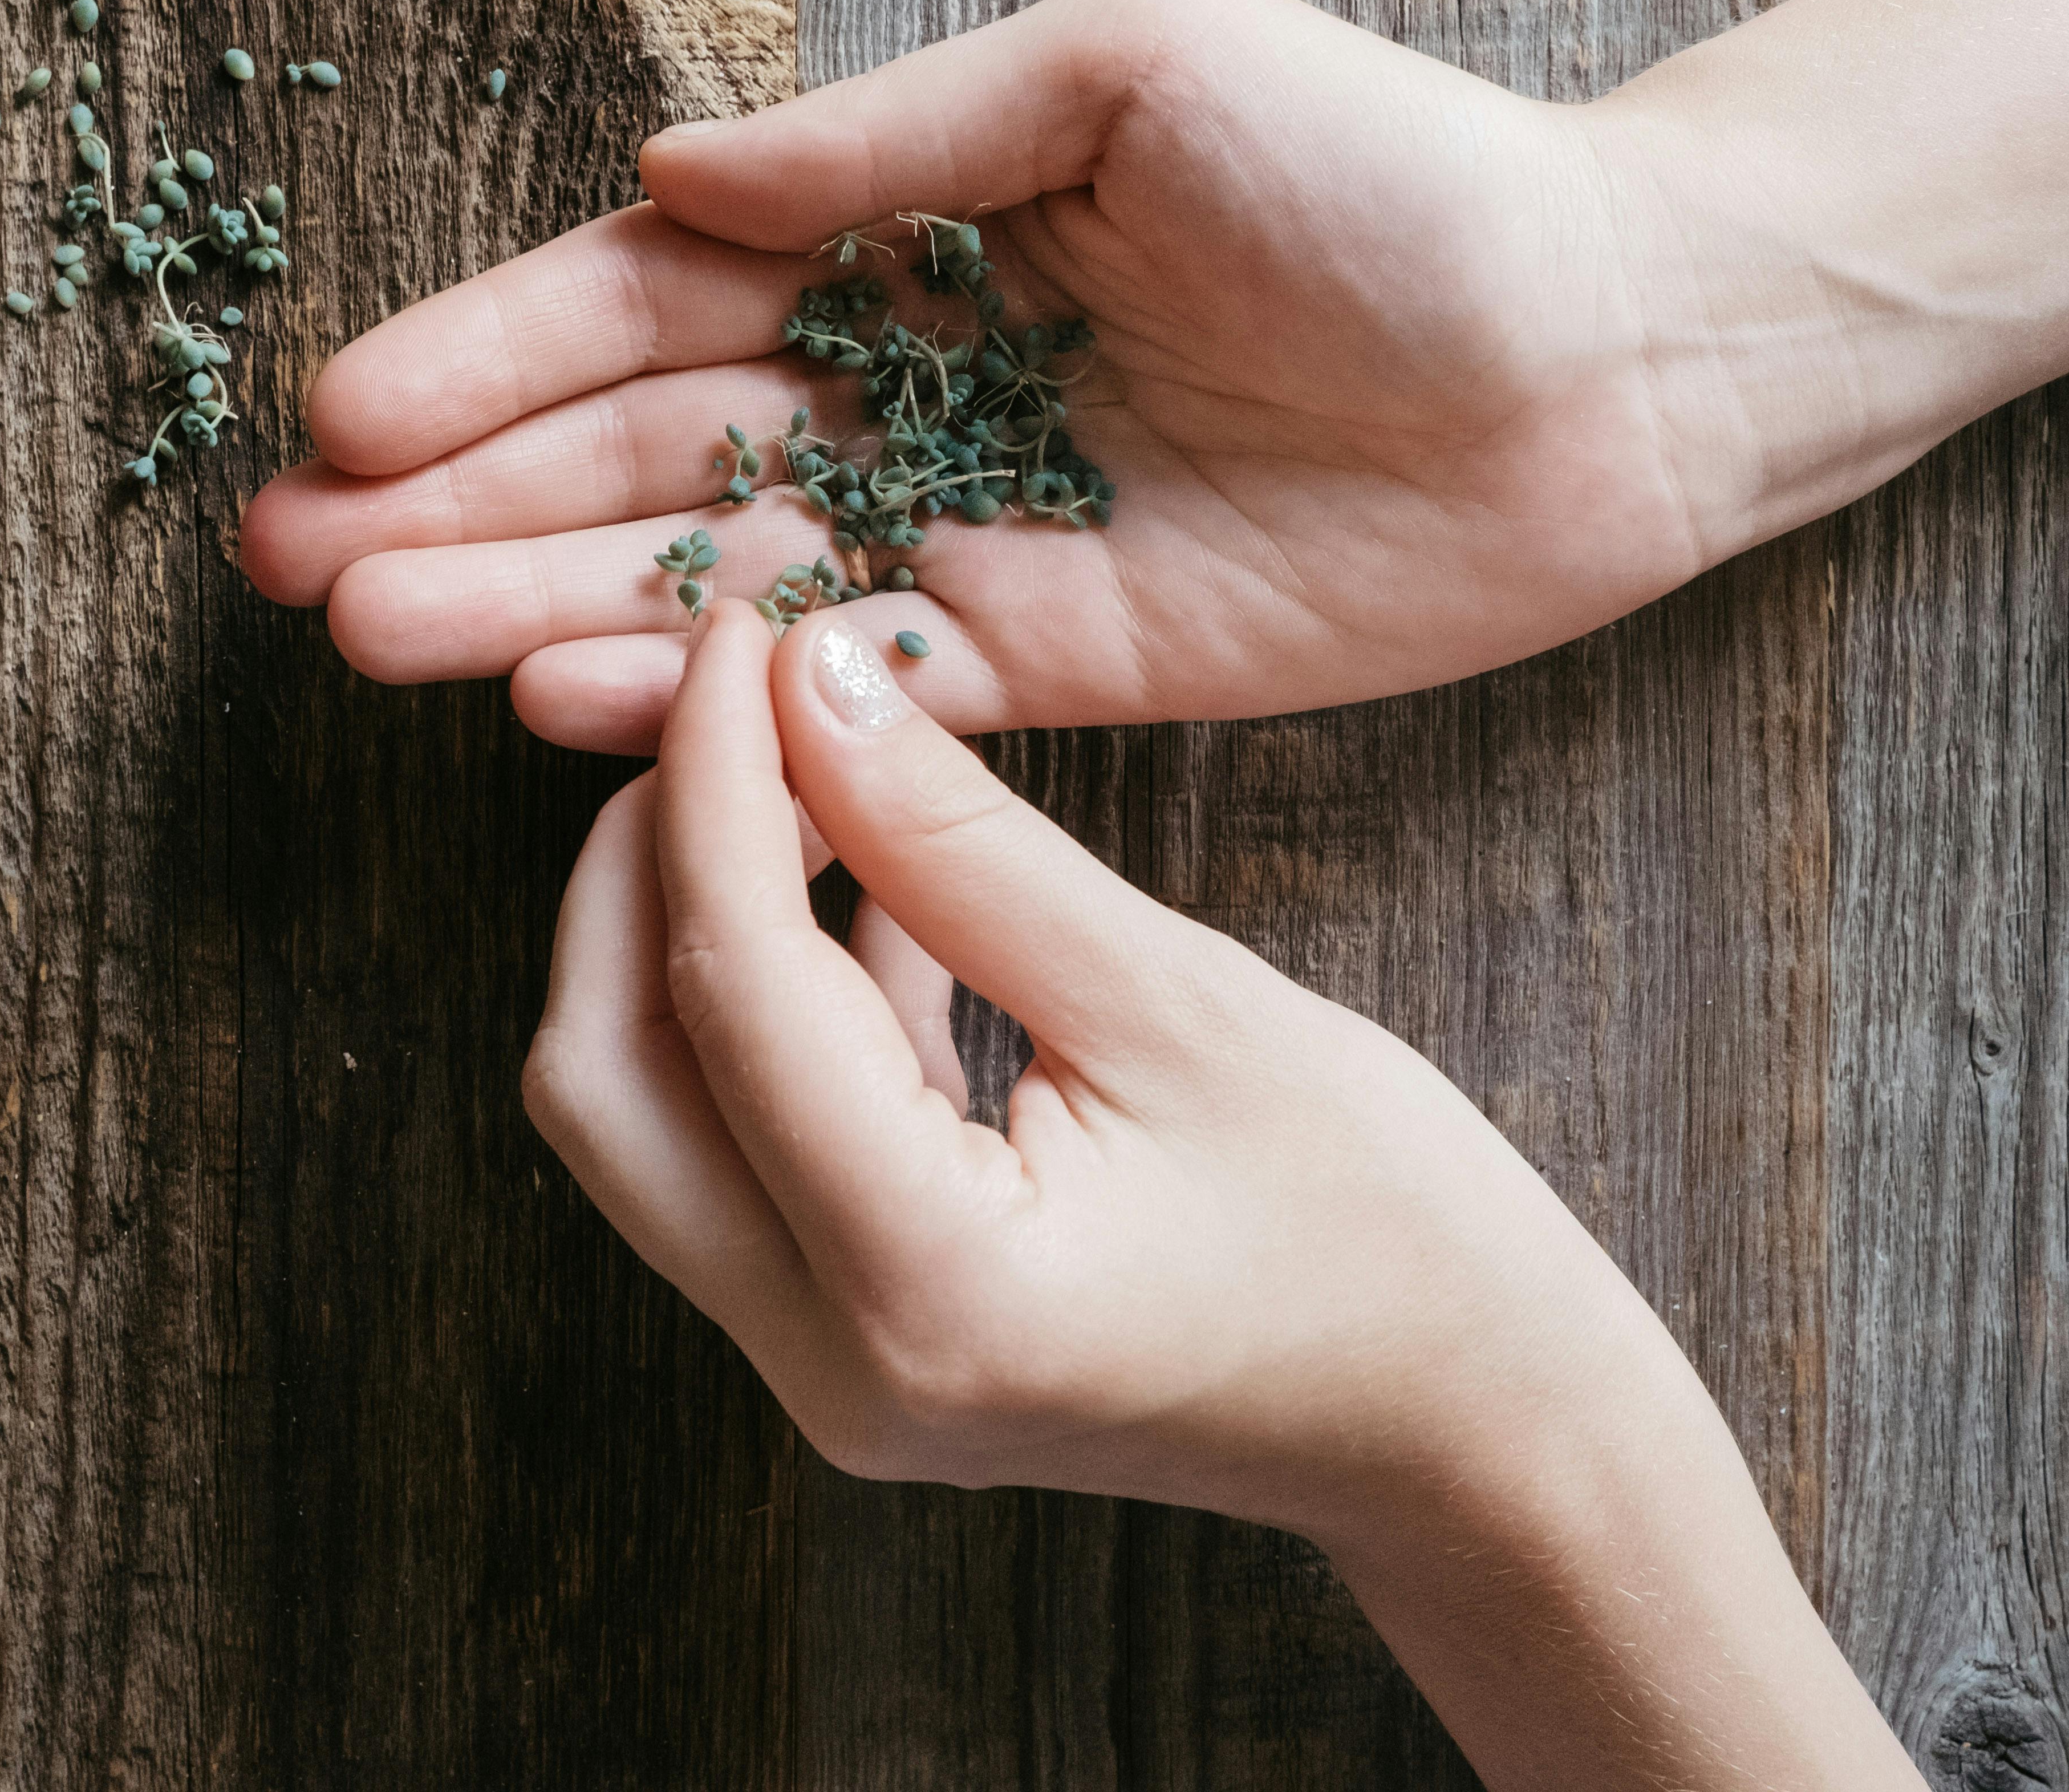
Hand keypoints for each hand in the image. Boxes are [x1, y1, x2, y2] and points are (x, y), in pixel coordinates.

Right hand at [241, 0, 1732, 750]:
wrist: (1611, 349)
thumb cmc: (1390, 168)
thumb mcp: (1128, 67)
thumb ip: (893, 136)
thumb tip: (672, 179)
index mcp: (914, 224)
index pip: (655, 300)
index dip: (495, 356)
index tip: (344, 418)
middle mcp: (913, 382)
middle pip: (645, 458)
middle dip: (463, 509)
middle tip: (296, 574)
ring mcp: (970, 530)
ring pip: (710, 590)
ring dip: (539, 619)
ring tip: (376, 644)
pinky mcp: (1052, 659)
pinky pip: (849, 694)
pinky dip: (718, 711)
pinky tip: (574, 715)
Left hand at [524, 601, 1915, 1789]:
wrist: (1464, 1430)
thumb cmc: (1386, 1230)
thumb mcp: (1182, 1002)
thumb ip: (968, 848)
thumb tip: (811, 683)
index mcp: (928, 1293)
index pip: (730, 993)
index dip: (710, 786)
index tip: (736, 638)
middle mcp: (832, 1364)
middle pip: (605, 1081)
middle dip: (638, 869)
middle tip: (734, 705)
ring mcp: (824, 1371)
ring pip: (646, 1114)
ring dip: (688, 929)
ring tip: (793, 767)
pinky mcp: (849, 1336)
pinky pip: (733, 1146)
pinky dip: (758, 1004)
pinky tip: (854, 882)